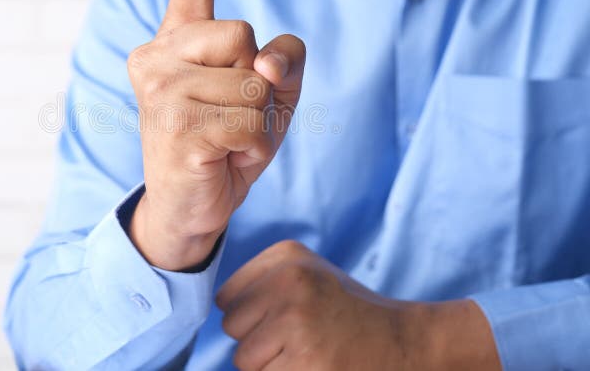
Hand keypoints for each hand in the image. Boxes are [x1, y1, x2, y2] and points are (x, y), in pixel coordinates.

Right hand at [126, 0, 305, 270]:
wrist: (190, 208)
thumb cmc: (225, 144)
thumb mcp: (268, 99)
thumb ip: (281, 62)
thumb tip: (265, 59)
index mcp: (175, 43)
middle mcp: (157, 57)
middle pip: (243, 35)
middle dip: (258, 85)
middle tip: (231, 118)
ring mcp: (162, 91)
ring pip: (254, 84)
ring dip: (260, 124)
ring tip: (228, 143)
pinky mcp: (177, 126)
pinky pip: (252, 123)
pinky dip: (256, 148)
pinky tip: (226, 160)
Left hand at [217, 240, 501, 370]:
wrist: (403, 342)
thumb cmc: (345, 312)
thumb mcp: (306, 275)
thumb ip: (259, 282)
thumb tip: (213, 310)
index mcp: (286, 256)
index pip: (226, 297)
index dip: (248, 316)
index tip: (281, 319)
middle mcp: (289, 281)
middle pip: (231, 328)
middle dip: (257, 342)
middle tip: (299, 339)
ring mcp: (297, 320)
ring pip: (244, 359)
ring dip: (269, 365)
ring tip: (307, 353)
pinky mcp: (304, 360)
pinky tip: (314, 365)